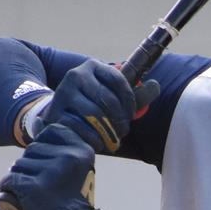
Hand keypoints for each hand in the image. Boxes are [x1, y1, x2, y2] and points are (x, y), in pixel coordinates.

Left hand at [1, 123, 115, 209]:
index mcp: (81, 150)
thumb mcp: (75, 169)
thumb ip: (63, 148)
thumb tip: (39, 122)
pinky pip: (9, 181)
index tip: (53, 171)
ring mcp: (49, 171)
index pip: (50, 132)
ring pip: (18, 165)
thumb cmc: (72, 201)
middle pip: (32, 149)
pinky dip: (9, 192)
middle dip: (32, 168)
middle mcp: (67, 157)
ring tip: (36, 197)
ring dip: (20, 180)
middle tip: (46, 189)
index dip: (45, 151)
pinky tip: (22, 202)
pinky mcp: (32, 186)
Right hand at [39, 59, 159, 154]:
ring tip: (113, 139)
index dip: (130, 100)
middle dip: (120, 119)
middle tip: (124, 131)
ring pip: (95, 113)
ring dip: (108, 130)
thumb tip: (156, 86)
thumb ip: (135, 95)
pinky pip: (80, 127)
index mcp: (93, 66)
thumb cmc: (91, 104)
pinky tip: (99, 143)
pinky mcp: (55, 111)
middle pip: (107, 98)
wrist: (56, 114)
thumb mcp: (112, 96)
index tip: (131, 115)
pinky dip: (94, 138)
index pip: (118, 80)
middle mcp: (76, 75)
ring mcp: (64, 92)